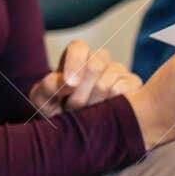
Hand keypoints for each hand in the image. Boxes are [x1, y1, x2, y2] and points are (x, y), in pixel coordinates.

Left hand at [28, 39, 142, 115]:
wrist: (73, 127)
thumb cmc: (55, 108)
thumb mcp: (42, 100)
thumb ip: (47, 87)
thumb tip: (63, 81)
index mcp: (76, 54)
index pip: (79, 47)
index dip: (74, 64)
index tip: (68, 85)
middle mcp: (99, 58)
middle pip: (94, 66)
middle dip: (79, 93)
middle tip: (70, 108)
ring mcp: (117, 70)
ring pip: (107, 84)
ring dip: (91, 104)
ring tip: (85, 112)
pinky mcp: (132, 84)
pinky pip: (123, 92)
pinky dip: (109, 106)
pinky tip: (103, 112)